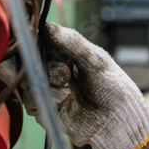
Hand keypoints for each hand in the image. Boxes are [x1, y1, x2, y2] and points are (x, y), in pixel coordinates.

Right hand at [20, 23, 148, 148]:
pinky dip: (48, 96)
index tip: (36, 37)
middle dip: (40, 60)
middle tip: (61, 65)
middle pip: (29, 61)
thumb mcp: (96, 59)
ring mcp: (49, 91)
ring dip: (46, 78)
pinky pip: (32, 101)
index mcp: (66, 55)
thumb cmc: (114, 89)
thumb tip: (46, 25)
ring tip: (66, 81)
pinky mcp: (46, 111)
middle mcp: (54, 71)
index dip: (36, 39)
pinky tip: (65, 98)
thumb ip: (72, 42)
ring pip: (28, 79)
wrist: (119, 123)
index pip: (41, 42)